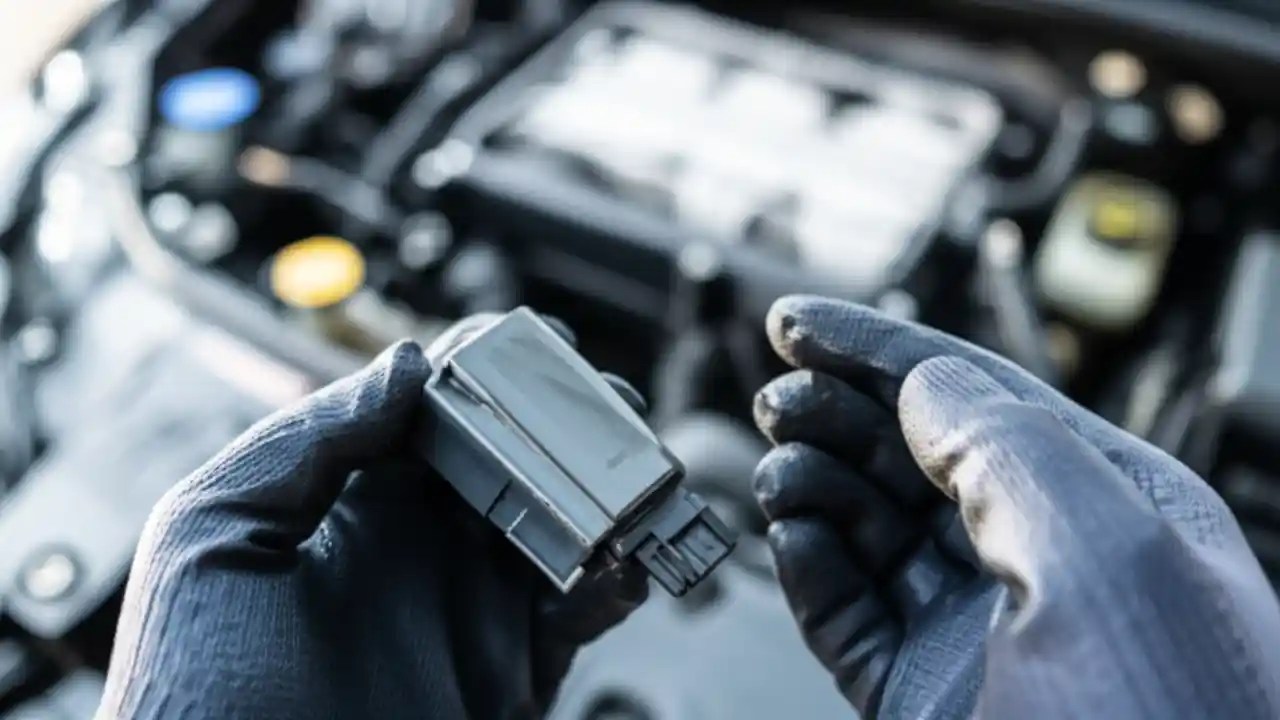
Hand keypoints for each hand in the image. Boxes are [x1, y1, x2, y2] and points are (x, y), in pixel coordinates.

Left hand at [98, 321, 646, 719]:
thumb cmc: (191, 690)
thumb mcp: (213, 537)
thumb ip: (305, 440)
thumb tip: (406, 366)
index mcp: (349, 500)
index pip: (432, 412)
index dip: (486, 370)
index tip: (534, 340)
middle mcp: (418, 545)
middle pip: (514, 457)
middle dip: (566, 420)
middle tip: (605, 397)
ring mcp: (468, 607)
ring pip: (564, 526)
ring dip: (607, 490)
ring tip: (635, 468)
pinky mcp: (509, 672)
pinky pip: (581, 613)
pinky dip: (616, 581)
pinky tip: (621, 561)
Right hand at [753, 295, 1279, 718]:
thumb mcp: (1105, 563)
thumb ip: (1010, 451)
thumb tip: (929, 385)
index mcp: (1109, 508)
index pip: (977, 394)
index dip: (878, 347)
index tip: (798, 320)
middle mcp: (1042, 561)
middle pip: (917, 450)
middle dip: (841, 408)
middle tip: (780, 392)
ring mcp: (979, 631)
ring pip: (875, 524)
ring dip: (818, 483)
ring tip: (782, 469)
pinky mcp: (923, 694)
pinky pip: (847, 606)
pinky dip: (809, 561)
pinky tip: (791, 534)